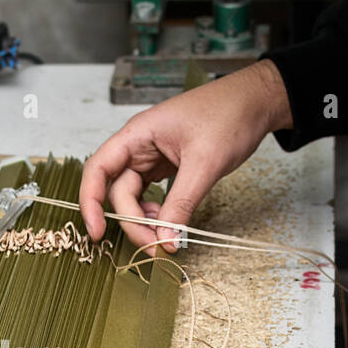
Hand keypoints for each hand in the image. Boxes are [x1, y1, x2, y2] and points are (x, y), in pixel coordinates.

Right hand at [79, 60, 292, 257]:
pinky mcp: (166, 166)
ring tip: (165, 235)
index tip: (98, 232)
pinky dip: (157, 213)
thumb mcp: (205, 163)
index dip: (91, 202)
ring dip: (143, 220)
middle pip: (118, 191)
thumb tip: (167, 240)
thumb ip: (181, 203)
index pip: (98, 169)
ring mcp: (151, 156)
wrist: (256, 101)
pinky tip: (169, 221)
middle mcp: (138, 146)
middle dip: (132, 221)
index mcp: (137, 134)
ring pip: (133, 196)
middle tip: (156, 246)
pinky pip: (150, 195)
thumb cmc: (230, 114)